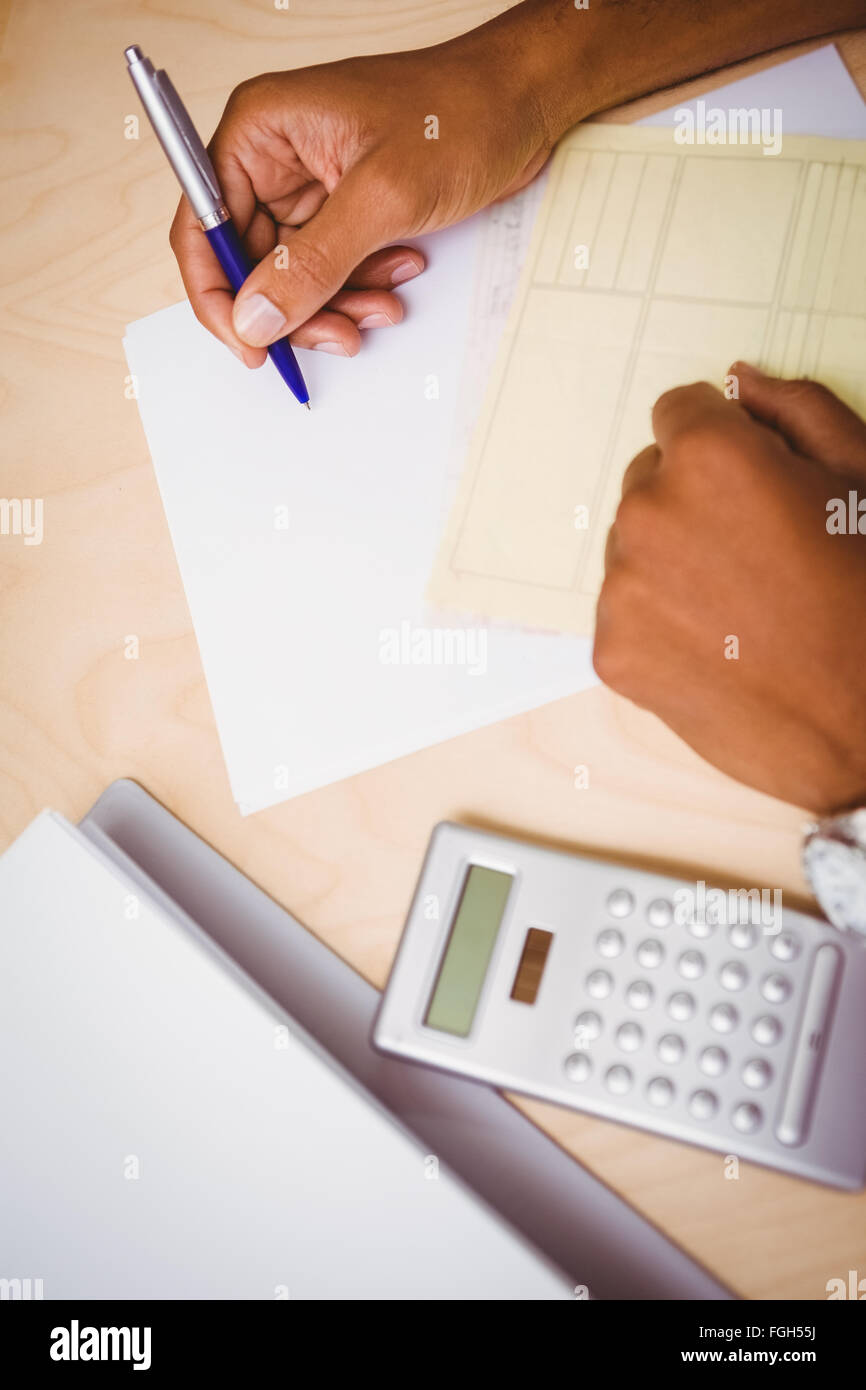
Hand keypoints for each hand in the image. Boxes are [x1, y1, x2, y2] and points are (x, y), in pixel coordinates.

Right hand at [169, 34, 551, 364]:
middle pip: (249, 263)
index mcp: (261, 130)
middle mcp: (275, 159)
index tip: (250, 344)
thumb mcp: (381, 197)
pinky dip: (361, 288)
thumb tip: (256, 318)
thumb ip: (312, 264)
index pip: (204, 224)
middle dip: (294, 308)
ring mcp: (310, 188)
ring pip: (293, 278)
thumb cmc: (459, 113)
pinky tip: (400, 272)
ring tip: (384, 302)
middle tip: (338, 334)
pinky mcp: (344, 211)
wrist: (523, 104)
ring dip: (336, 304)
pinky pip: (331, 272)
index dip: (218, 292)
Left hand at [593, 365, 865, 813]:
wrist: (864, 726)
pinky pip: (624, 610)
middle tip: (759, 553)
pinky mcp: (611, 649)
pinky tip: (719, 646)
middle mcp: (649, 512)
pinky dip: (660, 622)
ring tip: (742, 607)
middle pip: (650, 480)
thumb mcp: (864, 479)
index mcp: (710, 457)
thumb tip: (739, 380)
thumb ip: (798, 412)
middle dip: (693, 501)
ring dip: (672, 561)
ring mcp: (622, 587)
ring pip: (633, 547)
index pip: (680, 411)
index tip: (756, 480)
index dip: (725, 443)